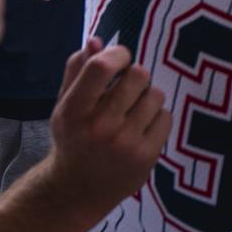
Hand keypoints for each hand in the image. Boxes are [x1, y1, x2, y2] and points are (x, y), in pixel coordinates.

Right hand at [45, 39, 169, 211]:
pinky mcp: (146, 156)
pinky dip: (157, 119)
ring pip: (155, 95)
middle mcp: (99, 126)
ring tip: (133, 112)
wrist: (77, 190)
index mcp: (74, 109)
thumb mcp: (65, 105)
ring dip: (147, 98)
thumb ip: (77, 70)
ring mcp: (125, 143)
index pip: (102, 66)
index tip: (119, 60)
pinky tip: (141, 130)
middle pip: (138, 75)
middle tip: (126, 92)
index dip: (119, 54)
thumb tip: (97, 40)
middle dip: (135, 77)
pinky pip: (166, 117)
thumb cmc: (74, 138)